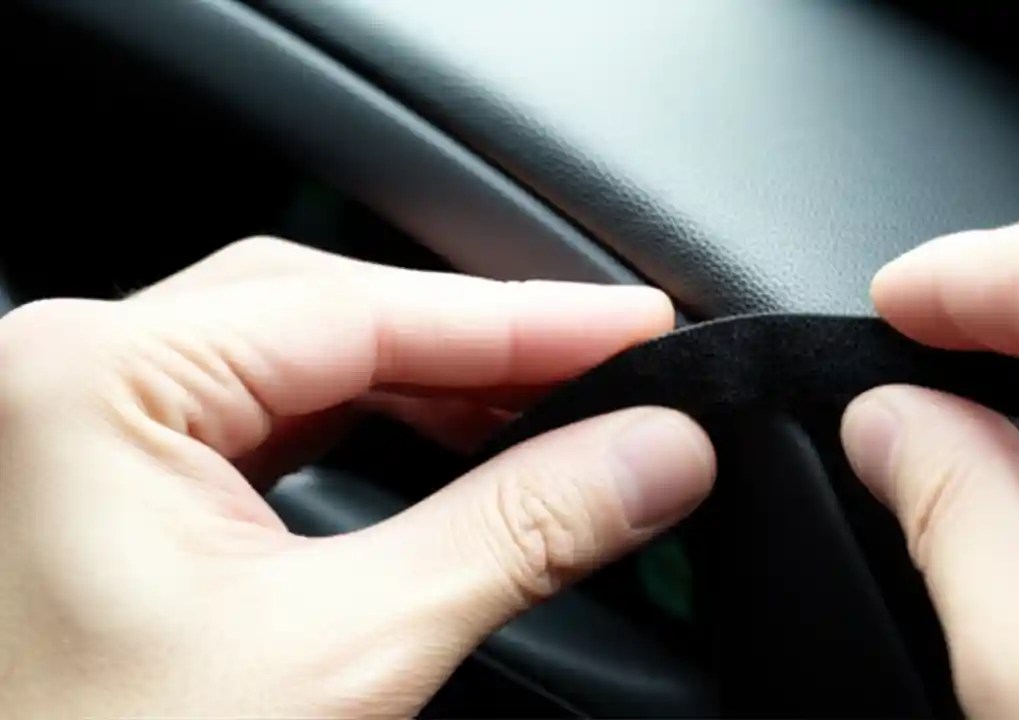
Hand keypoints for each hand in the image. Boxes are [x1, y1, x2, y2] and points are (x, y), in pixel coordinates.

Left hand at [0, 239, 714, 717]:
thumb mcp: (347, 649)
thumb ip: (519, 533)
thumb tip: (654, 456)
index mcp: (98, 381)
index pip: (365, 313)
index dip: (529, 322)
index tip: (639, 328)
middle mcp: (79, 382)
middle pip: (335, 318)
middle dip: (487, 346)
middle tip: (615, 363)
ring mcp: (94, 433)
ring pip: (308, 364)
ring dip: (440, 386)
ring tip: (556, 408)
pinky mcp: (126, 489)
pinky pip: (276, 419)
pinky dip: (381, 427)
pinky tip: (456, 443)